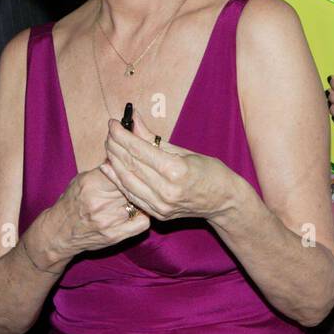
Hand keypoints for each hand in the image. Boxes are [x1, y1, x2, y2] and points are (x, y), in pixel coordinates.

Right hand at [46, 161, 150, 259]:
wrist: (59, 233)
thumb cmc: (72, 202)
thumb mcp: (82, 179)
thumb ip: (104, 169)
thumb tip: (126, 156)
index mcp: (91, 184)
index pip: (122, 169)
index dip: (132, 167)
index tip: (138, 166)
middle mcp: (100, 203)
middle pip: (133, 186)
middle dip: (140, 182)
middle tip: (145, 180)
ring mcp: (109, 221)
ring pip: (141, 203)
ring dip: (143, 198)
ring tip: (142, 195)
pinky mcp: (116, 235)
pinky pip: (143, 222)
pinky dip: (145, 215)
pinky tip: (140, 211)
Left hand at [101, 115, 237, 221]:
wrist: (224, 202)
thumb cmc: (209, 172)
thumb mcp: (184, 151)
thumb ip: (153, 137)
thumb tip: (133, 120)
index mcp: (176, 170)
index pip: (139, 149)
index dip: (122, 135)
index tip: (113, 123)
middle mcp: (166, 190)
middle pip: (130, 164)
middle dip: (115, 145)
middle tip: (109, 131)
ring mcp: (161, 205)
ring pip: (126, 181)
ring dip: (113, 161)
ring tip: (109, 146)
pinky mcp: (157, 214)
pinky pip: (132, 195)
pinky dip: (118, 180)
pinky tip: (109, 167)